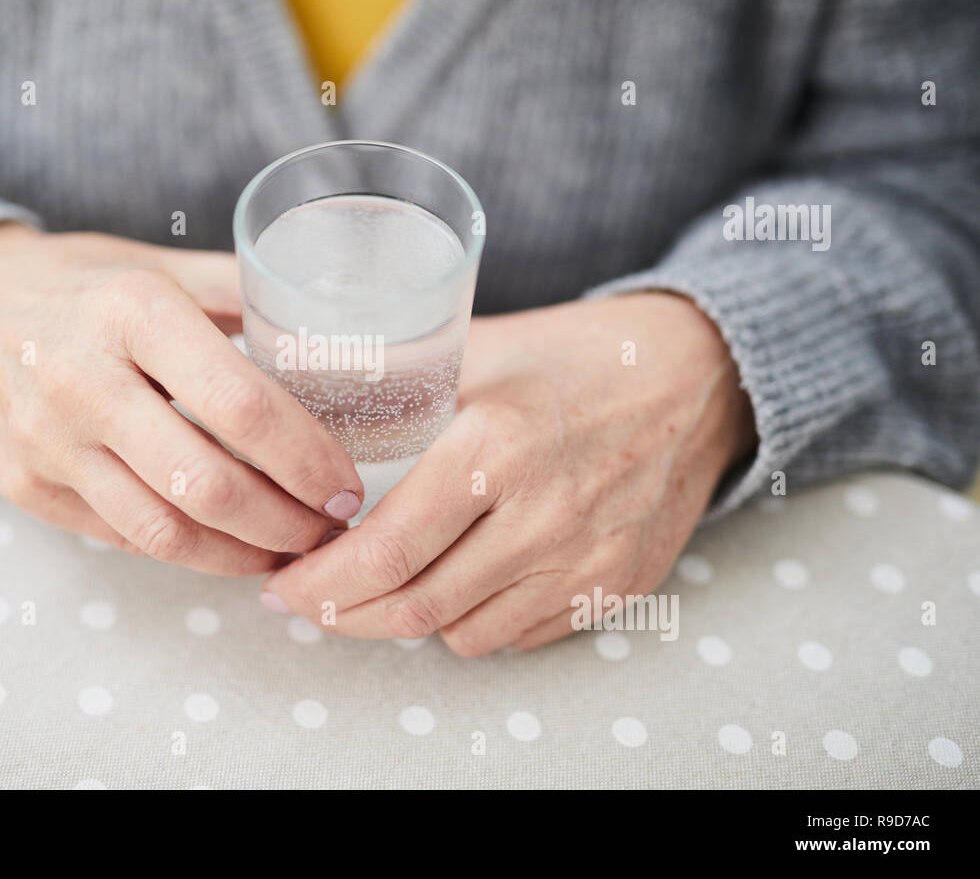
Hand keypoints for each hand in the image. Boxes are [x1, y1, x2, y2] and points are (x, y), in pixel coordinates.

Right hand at [0, 222, 362, 573]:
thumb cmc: (85, 284)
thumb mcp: (163, 265)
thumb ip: (246, 292)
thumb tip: (340, 330)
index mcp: (133, 312)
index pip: (240, 404)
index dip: (307, 459)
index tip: (347, 486)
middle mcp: (83, 381)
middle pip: (207, 485)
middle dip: (288, 523)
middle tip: (332, 528)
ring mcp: (47, 443)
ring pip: (165, 532)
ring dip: (245, 554)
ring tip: (293, 548)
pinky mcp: (28, 488)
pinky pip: (125, 539)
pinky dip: (191, 554)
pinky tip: (233, 547)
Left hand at [260, 293, 755, 653]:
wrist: (703, 377)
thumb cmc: (581, 356)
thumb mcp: (482, 348)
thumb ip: (399, 380)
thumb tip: (306, 400)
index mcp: (498, 448)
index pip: (388, 549)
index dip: (320, 581)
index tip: (282, 583)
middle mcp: (545, 517)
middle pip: (415, 606)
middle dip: (342, 614)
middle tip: (305, 599)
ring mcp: (586, 562)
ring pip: (461, 634)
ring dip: (401, 620)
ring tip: (372, 587)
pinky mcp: (614, 589)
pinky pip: (516, 636)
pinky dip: (467, 623)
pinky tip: (449, 583)